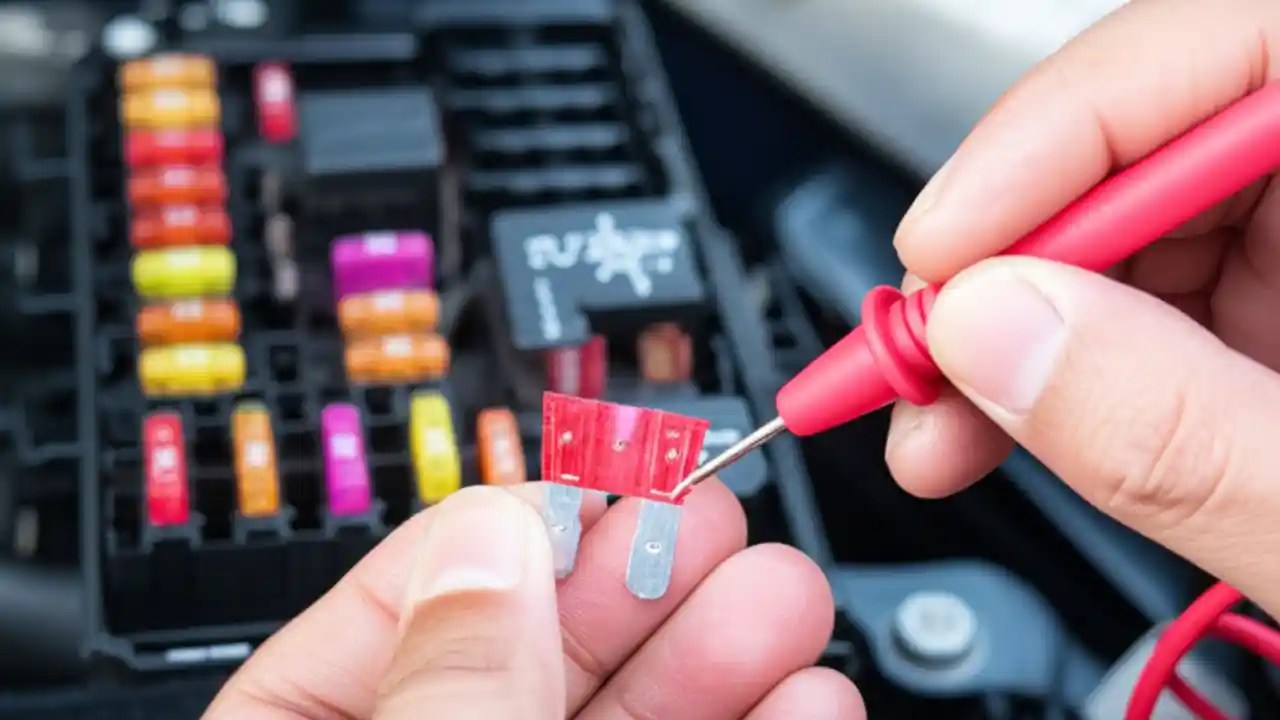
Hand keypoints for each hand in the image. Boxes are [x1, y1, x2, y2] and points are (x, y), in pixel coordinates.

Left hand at [203, 481, 862, 718]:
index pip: (407, 606)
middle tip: (718, 518)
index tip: (613, 480)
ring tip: (784, 600)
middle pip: (542, 659)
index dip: (521, 532)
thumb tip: (490, 544)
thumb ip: (440, 694)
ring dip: (721, 657)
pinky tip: (808, 706)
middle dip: (646, 581)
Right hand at [885, 0, 1279, 616]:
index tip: (948, 250)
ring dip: (1011, 328)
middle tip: (921, 360)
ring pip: (1131, 228)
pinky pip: (1150, 302)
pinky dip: (1057, 366)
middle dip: (1011, 259)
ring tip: (947, 427)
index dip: (1064, 131)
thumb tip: (996, 332)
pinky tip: (1006, 421)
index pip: (1244, 44)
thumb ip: (1184, 435)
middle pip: (1159, 141)